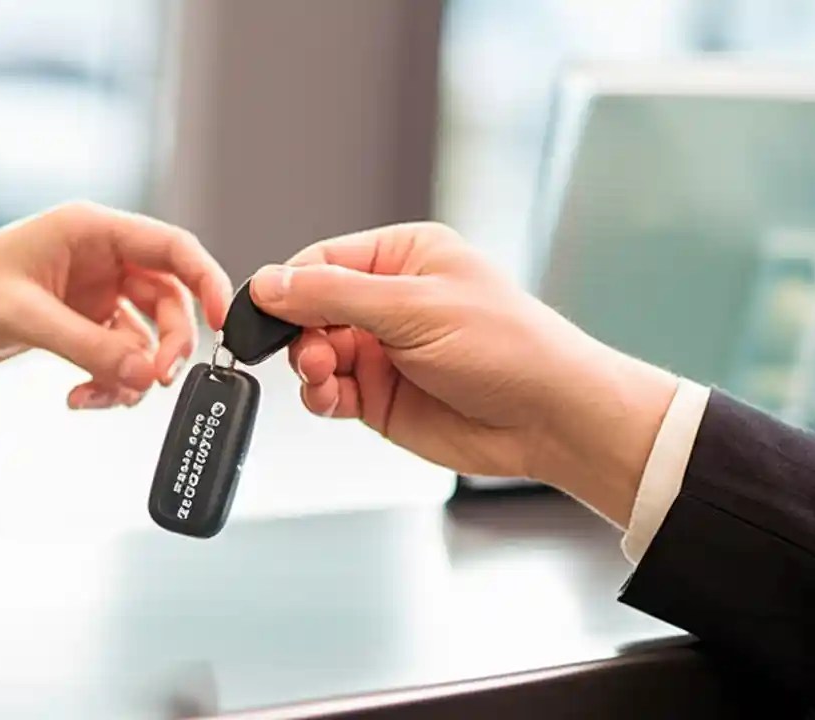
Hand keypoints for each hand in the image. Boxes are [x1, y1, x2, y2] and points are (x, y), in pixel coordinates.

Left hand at [0, 201, 232, 408]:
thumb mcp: (23, 317)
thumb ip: (90, 346)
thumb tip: (147, 376)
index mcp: (89, 230)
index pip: (171, 246)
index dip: (206, 280)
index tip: (222, 323)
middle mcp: (99, 257)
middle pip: (168, 299)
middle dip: (167, 344)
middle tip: (155, 379)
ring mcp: (92, 293)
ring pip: (146, 334)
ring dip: (134, 371)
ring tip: (102, 395)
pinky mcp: (79, 324)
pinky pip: (119, 355)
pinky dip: (110, 381)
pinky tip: (81, 397)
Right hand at [249, 223, 675, 525]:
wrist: (549, 418)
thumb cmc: (509, 347)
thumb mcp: (414, 307)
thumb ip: (334, 295)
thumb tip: (270, 283)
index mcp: (404, 256)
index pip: (323, 261)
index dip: (289, 285)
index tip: (265, 308)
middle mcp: (390, 301)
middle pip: (311, 309)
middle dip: (300, 331)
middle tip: (313, 352)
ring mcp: (384, 350)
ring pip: (315, 353)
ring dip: (309, 366)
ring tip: (325, 376)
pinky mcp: (382, 396)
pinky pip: (330, 391)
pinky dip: (321, 396)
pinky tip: (331, 398)